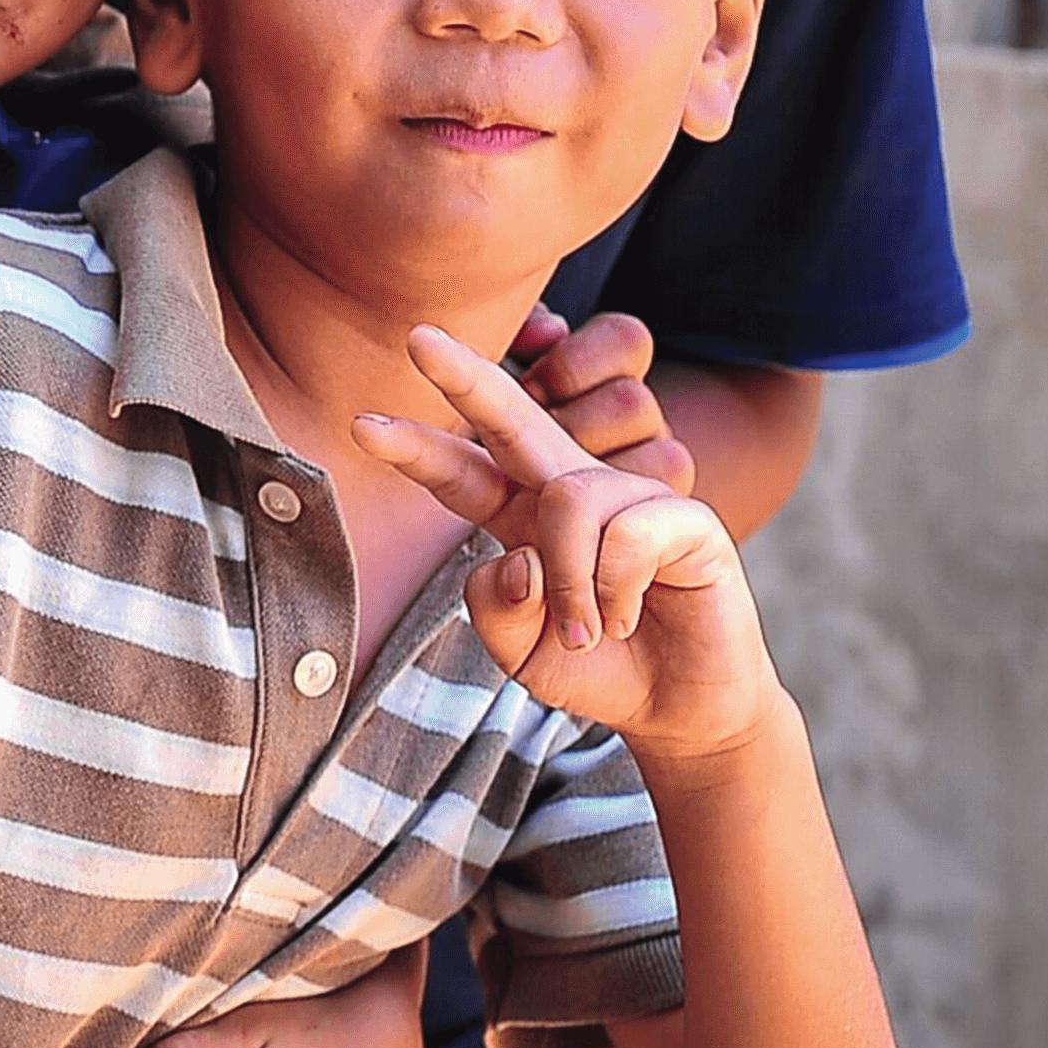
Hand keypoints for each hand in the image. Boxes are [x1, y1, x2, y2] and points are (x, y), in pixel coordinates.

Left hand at [358, 325, 781, 759]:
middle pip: (514, 419)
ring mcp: (631, 497)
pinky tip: (627, 617)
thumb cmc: (592, 668)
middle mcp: (571, 492)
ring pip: (569, 501)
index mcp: (518, 516)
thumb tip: (519, 556)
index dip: (415, 448)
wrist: (676, 709)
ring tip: (586, 631)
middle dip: (467, 377)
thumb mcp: (520, 648)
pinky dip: (615, 589)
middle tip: (417, 338)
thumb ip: (497, 607)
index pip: (459, 472)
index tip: (360, 424)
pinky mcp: (687, 518)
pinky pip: (629, 532)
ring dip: (569, 581)